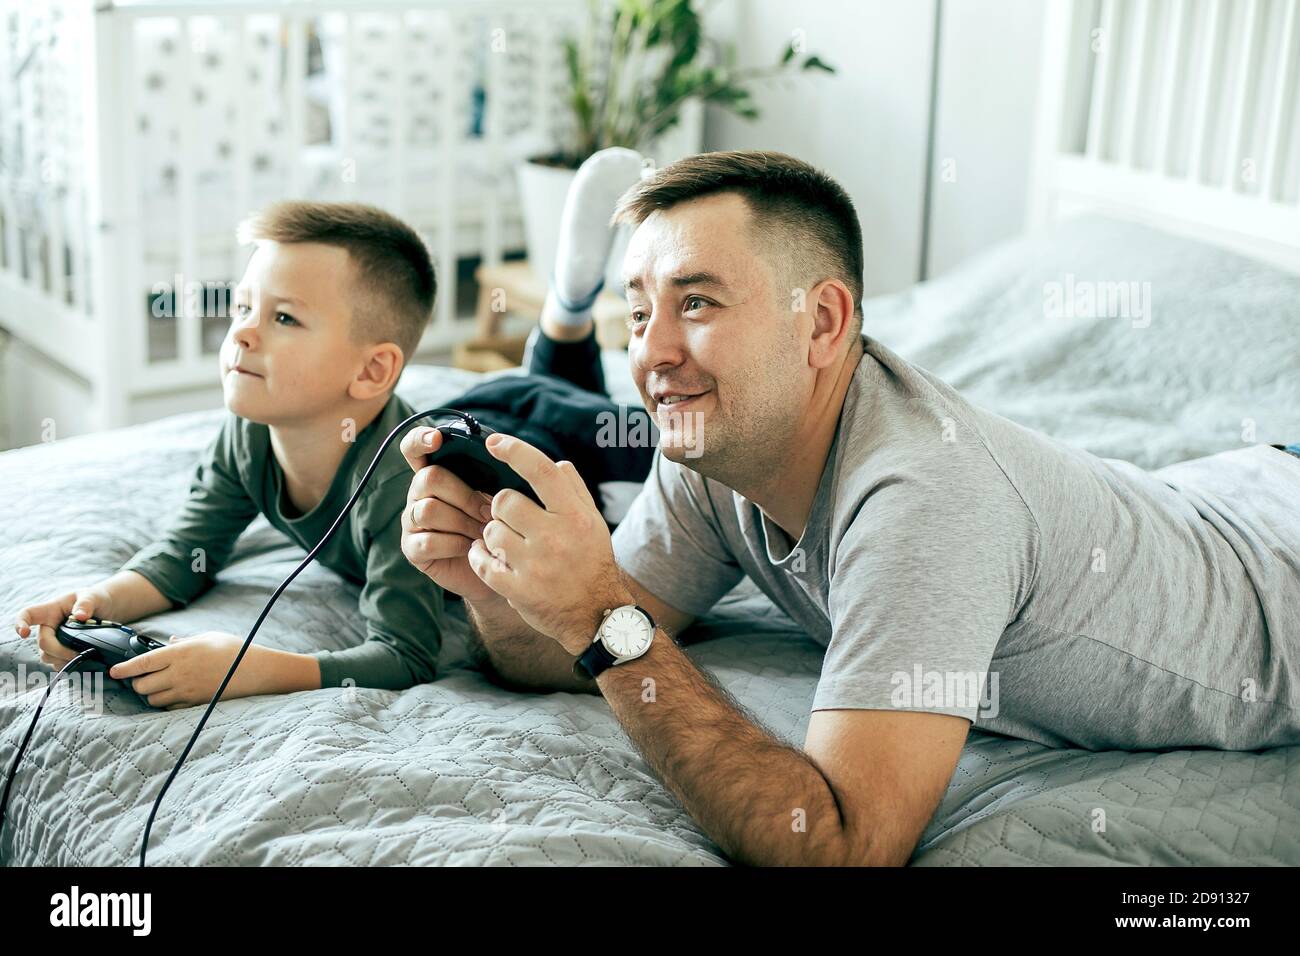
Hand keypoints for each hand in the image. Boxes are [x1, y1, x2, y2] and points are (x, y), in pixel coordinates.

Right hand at [14, 586, 113, 668]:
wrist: (107, 609)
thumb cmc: (96, 599)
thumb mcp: (93, 596)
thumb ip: (86, 604)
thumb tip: (80, 616)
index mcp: (51, 610)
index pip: (27, 615)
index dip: (21, 624)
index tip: (25, 633)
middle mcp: (49, 627)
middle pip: (43, 643)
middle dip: (58, 650)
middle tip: (77, 653)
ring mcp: (54, 640)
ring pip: (48, 656)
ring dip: (62, 659)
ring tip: (82, 656)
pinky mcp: (62, 652)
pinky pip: (58, 663)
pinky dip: (68, 665)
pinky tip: (82, 662)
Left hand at [109, 631, 258, 709]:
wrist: (254, 670)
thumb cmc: (233, 649)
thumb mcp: (207, 637)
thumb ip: (185, 642)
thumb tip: (169, 643)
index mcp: (180, 654)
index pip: (142, 663)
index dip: (124, 669)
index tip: (114, 671)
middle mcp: (180, 673)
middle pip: (142, 685)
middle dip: (137, 682)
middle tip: (141, 677)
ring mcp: (186, 690)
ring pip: (153, 698)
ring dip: (150, 693)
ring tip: (157, 686)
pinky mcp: (194, 702)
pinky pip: (169, 707)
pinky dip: (166, 702)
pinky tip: (172, 694)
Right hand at [398, 425, 500, 604]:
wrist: (497, 571)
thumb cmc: (499, 528)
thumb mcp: (501, 499)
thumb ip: (501, 479)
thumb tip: (528, 464)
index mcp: (436, 473)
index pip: (414, 448)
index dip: (420, 439)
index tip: (437, 439)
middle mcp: (418, 493)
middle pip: (429, 478)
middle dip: (464, 495)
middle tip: (488, 512)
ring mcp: (412, 521)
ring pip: (429, 509)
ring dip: (462, 521)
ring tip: (483, 532)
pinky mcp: (412, 548)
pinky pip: (428, 540)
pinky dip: (454, 545)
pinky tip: (470, 549)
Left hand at [470, 432, 632, 654]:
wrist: (597, 616)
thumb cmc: (592, 563)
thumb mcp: (594, 524)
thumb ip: (574, 491)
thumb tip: (556, 463)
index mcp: (575, 516)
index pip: (542, 471)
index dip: (514, 450)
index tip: (493, 441)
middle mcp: (556, 538)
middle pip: (504, 501)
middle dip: (502, 509)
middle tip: (512, 521)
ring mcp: (535, 566)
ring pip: (490, 532)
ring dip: (492, 536)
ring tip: (507, 546)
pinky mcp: (518, 590)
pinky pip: (481, 562)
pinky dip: (480, 558)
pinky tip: (489, 559)